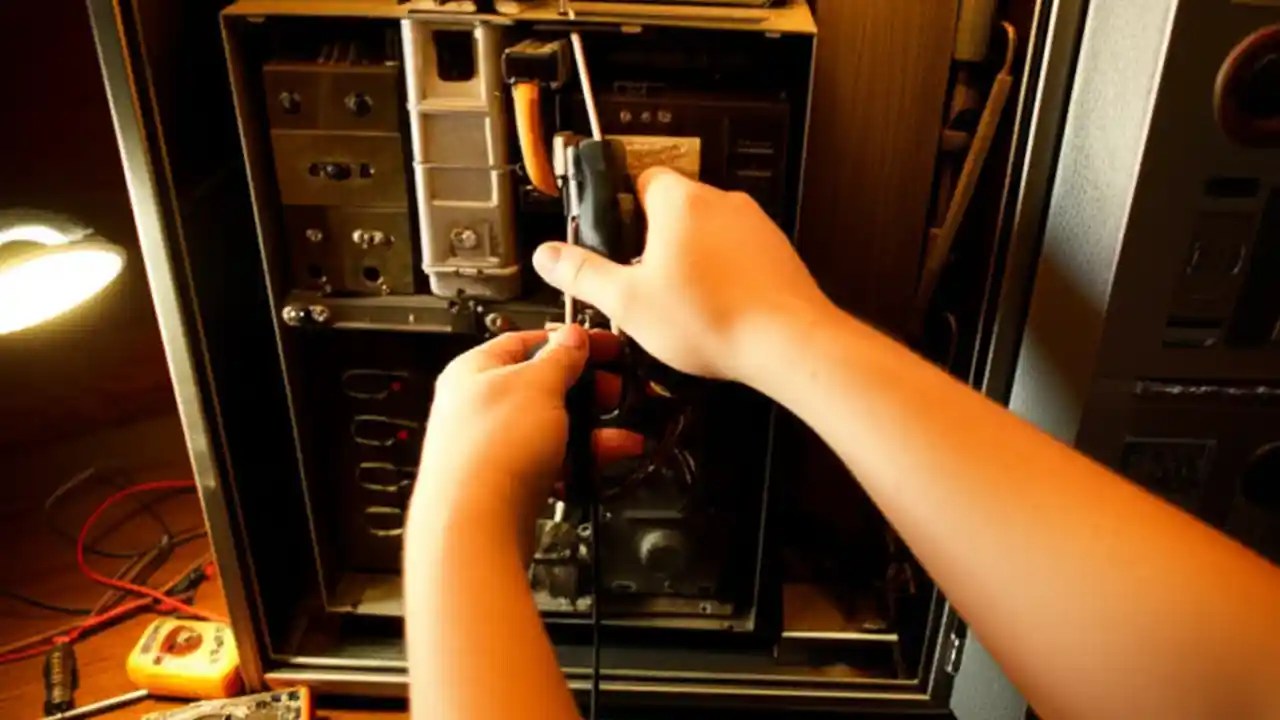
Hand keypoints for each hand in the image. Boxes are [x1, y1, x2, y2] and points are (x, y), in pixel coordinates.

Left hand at [415, 325, 640, 533]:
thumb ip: (560, 357)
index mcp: (475, 371)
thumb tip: (571, 338)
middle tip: (616, 391)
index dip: (568, 342)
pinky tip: (608, 458)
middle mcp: (480, 406)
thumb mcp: (538, 385)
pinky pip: (553, 461)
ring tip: (624, 431)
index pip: (527, 342)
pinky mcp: (510, 481)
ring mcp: (494, 446)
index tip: (603, 347)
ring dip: (592, 428)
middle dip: (586, 389)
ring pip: (553, 427)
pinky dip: (581, 459)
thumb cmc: (489, 451)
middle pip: (543, 386)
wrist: (475, 524)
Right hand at [532, 167, 827, 382]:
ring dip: (692, 258)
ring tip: (682, 302)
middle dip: (655, 241)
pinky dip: (724, 274)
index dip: (621, 208)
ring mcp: (754, 225)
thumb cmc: (715, 319)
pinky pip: (738, 254)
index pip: (641, 178)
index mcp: (680, 202)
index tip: (613, 235)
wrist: (787, 343)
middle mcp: (720, 202)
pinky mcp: (776, 252)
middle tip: (643, 280)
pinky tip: (715, 308)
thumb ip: (583, 273)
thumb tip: (548, 256)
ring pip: (708, 231)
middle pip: (674, 207)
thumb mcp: (628, 302)